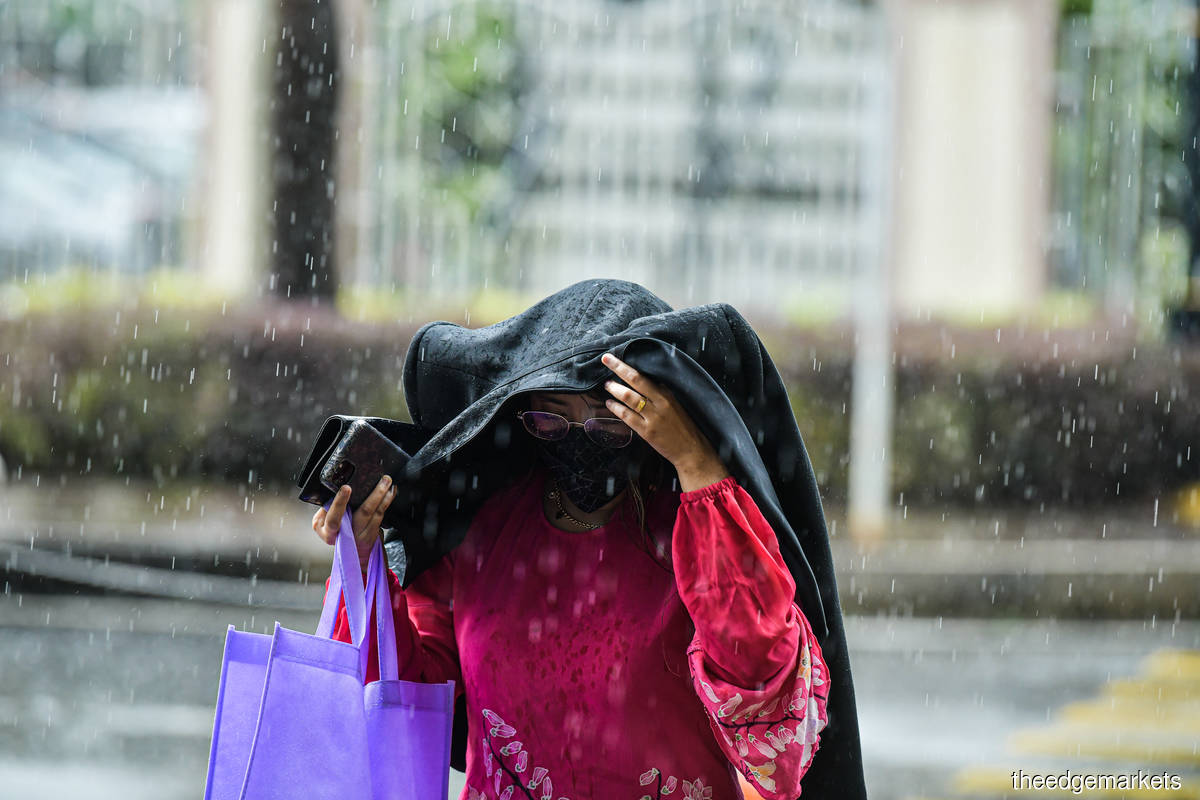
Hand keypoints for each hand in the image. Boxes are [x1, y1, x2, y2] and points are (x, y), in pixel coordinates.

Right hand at [312, 475, 396, 570]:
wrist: (346, 551)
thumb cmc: (333, 529)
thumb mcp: (322, 520)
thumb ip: (327, 507)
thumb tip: (335, 488)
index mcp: (329, 532)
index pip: (334, 518)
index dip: (340, 503)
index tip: (347, 488)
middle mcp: (347, 536)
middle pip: (364, 512)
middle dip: (375, 494)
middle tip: (383, 480)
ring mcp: (362, 537)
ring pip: (376, 514)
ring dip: (385, 497)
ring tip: (389, 484)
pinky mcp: (373, 536)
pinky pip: (381, 517)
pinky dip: (386, 503)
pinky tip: (390, 494)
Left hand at [600, 352, 730, 491]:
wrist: (692, 450)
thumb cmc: (684, 427)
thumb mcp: (676, 405)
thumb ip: (661, 394)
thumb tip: (643, 383)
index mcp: (668, 393)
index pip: (645, 375)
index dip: (628, 366)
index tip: (616, 358)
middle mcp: (660, 402)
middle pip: (636, 380)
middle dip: (619, 367)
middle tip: (606, 359)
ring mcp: (653, 417)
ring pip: (629, 397)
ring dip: (615, 389)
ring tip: (607, 385)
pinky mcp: (647, 431)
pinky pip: (628, 417)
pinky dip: (617, 409)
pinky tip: (610, 404)